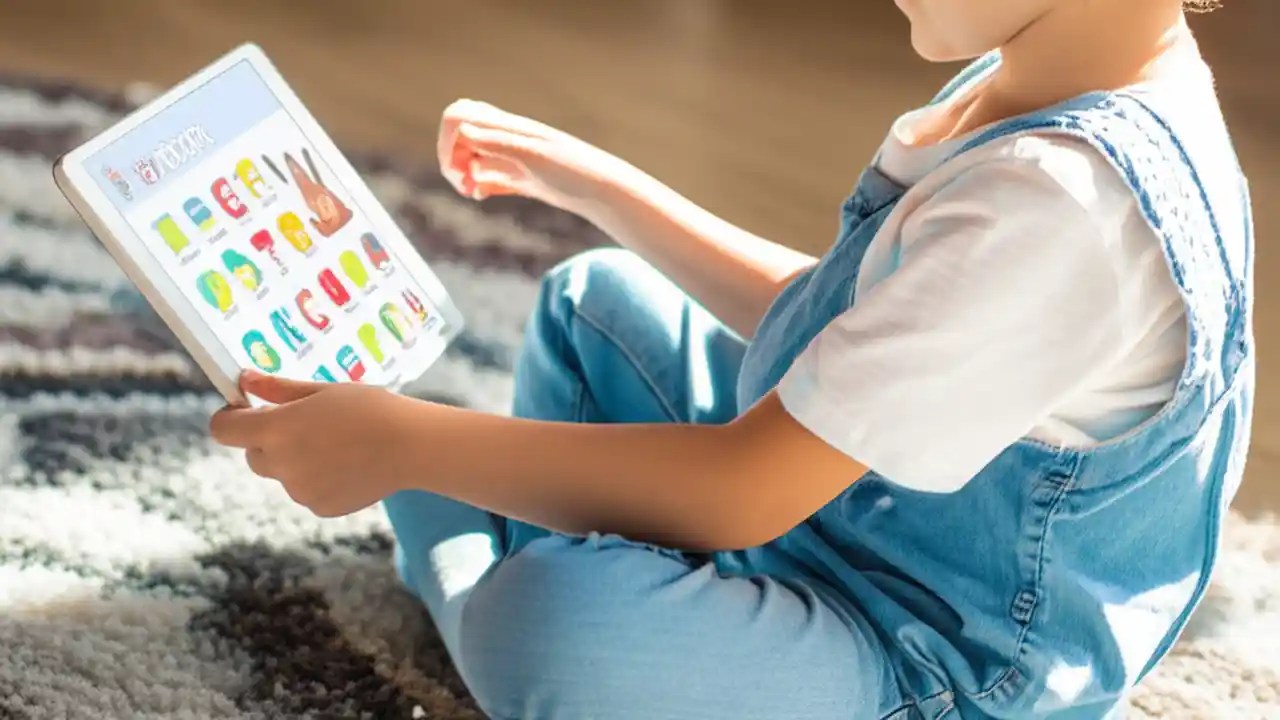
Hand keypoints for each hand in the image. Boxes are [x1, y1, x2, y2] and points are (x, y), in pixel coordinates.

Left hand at [209, 372, 418, 516]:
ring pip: (283, 474)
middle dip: (269, 442)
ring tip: (338, 446)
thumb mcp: (323, 391)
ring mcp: (300, 490)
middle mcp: (281, 464)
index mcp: (276, 429)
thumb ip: (278, 389)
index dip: (229, 419)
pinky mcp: (320, 508)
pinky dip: (318, 480)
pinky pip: (306, 492)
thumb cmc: (369, 409)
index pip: (223, 430)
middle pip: (253, 456)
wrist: (410, 446)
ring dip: (297, 461)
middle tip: (306, 426)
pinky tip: (348, 465)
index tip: (245, 410)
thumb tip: (245, 379)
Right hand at [437, 99, 634, 215]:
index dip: (447, 142)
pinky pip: (487, 173)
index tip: (458, 170)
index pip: (457, 117)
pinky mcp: (520, 176)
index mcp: (508, 127)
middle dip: (451, 158)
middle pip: (459, 133)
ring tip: (473, 192)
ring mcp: (512, 156)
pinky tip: (483, 195)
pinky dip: (477, 183)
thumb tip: (461, 129)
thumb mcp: (534, 157)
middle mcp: (507, 138)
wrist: (606, 192)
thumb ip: (498, 143)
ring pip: (470, 154)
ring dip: (462, 172)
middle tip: (464, 183)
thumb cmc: (576, 172)